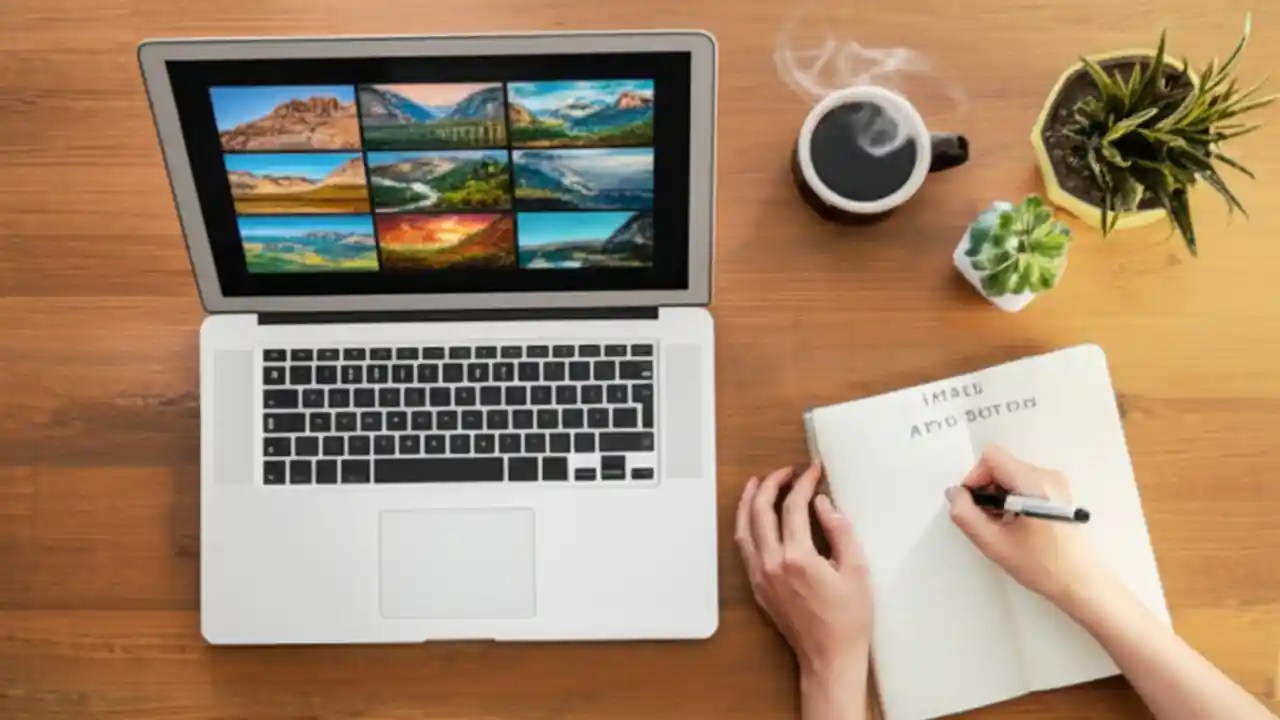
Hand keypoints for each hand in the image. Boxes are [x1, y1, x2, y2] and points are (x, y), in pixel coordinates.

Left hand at [735, 460, 872, 677]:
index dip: (803, 483)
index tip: (813, 471)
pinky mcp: (757, 587)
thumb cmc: (848, 620)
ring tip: (758, 484)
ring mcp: (760, 576)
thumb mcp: (856, 570)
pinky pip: (744, 547)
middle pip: (761, 511)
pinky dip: (746, 525)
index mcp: (797, 558)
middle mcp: (771, 564)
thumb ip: (839, 530)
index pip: (793, 507)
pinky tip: (754, 517)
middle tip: (785, 471)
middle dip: (771, 484)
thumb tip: (822, 503)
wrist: (829, 658)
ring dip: (749, 501)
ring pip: (744, 528)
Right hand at [946, 445, 1108, 608]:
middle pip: (1001, 466)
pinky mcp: (1058, 492)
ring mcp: (1056, 483)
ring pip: (1011, 475)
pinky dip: (1012, 499)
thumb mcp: (994, 543)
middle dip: (986, 490)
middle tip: (987, 520)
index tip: (973, 504)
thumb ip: (966, 515)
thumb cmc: (1042, 566)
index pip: (991, 458)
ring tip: (1003, 526)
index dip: (975, 478)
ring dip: (999, 497)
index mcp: (1034, 483)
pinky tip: (1015, 525)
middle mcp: (1048, 476)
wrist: (1081, 582)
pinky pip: (1024, 484)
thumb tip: (954, 494)